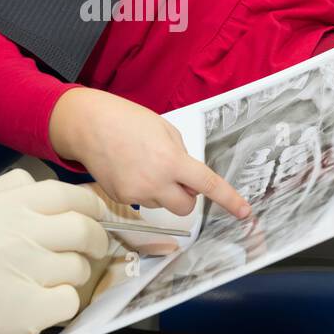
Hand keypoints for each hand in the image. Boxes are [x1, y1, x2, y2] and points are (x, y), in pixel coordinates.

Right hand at [0, 168, 109, 333]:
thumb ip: (5, 194)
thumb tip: (62, 193)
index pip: (60, 193)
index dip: (87, 203)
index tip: (94, 215)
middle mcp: (2, 236)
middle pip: (78, 228)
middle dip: (94, 239)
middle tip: (90, 250)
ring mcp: (12, 276)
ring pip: (77, 267)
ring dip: (74, 275)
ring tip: (51, 281)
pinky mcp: (21, 315)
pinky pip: (69, 302)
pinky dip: (63, 304)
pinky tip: (42, 305)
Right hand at [49, 87, 251, 218]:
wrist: (88, 125)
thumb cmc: (127, 121)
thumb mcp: (165, 130)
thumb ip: (181, 155)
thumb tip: (187, 179)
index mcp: (172, 161)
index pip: (207, 185)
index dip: (229, 200)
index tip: (244, 212)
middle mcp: (156, 182)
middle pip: (186, 207)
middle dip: (187, 195)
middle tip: (176, 175)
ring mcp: (137, 194)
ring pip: (163, 203)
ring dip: (163, 190)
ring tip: (143, 163)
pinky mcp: (121, 199)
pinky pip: (143, 201)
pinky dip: (143, 189)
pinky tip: (129, 169)